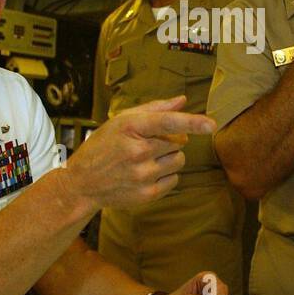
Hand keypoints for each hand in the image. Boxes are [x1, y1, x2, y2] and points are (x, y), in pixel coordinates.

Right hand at [65, 96, 213, 210]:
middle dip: (170, 141)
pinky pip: (175, 179)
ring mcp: (142, 175)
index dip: (191, 122)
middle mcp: (137, 152)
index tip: (211, 125)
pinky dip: (166, 175)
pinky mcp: (147, 194)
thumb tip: (182, 100)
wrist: (82, 183)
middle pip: (178, 142)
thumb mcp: (122, 121)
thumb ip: (155, 109)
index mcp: (130, 128)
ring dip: (170, 158)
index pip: (166, 123)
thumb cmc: (104, 146)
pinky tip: (146, 174)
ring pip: (179, 160)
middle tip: (147, 145)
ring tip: (147, 159)